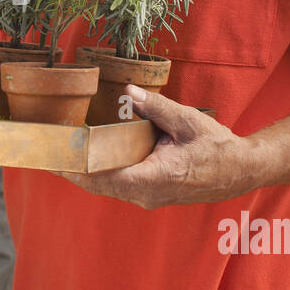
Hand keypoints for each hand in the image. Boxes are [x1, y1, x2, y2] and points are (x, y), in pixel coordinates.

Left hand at [55, 85, 255, 207]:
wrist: (240, 171)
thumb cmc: (217, 147)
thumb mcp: (187, 121)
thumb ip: (156, 107)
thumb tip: (129, 91)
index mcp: (156, 177)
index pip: (106, 178)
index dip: (78, 170)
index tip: (56, 159)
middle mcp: (148, 194)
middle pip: (101, 186)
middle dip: (74, 171)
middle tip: (49, 152)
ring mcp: (150, 198)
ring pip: (109, 189)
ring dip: (86, 173)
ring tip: (62, 154)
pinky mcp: (152, 195)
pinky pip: (120, 187)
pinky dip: (102, 174)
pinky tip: (90, 160)